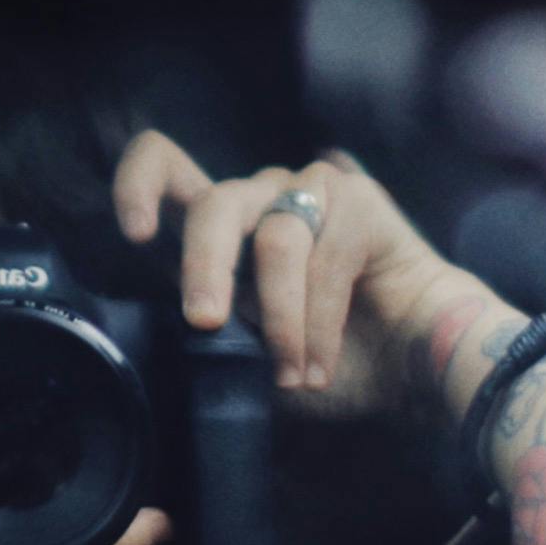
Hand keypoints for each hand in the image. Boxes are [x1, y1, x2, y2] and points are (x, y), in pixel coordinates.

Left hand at [109, 131, 493, 419]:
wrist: (410, 373)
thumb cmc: (326, 363)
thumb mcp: (248, 353)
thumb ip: (212, 329)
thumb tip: (172, 333)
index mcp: (223, 229)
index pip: (168, 168)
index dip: (140, 185)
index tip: (135, 233)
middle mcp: (261, 198)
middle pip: (213, 204)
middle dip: (205, 269)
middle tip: (208, 323)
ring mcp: (309, 192)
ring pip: (272, 238)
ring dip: (280, 318)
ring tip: (294, 376)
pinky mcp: (356, 200)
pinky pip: (323, 258)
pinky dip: (318, 323)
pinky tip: (321, 367)